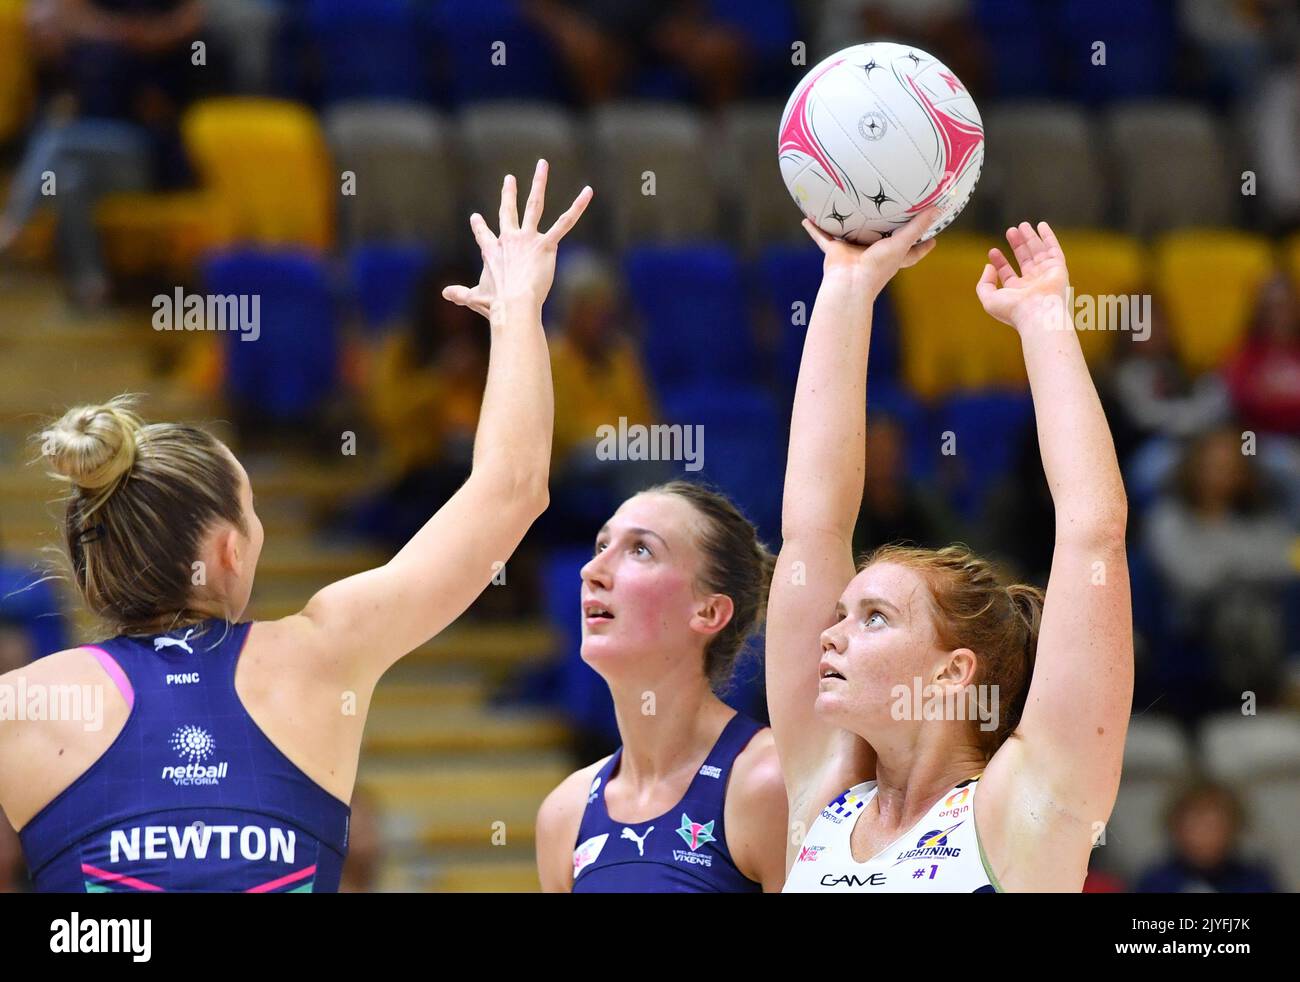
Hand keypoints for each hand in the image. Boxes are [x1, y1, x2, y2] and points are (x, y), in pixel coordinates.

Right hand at [443, 159, 592, 319]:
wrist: (513, 304)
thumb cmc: (496, 305)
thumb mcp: (474, 298)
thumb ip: (461, 294)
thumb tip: (444, 294)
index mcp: (492, 252)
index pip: (483, 235)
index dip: (479, 227)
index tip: (476, 217)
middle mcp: (509, 239)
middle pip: (507, 211)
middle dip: (508, 193)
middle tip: (509, 179)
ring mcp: (528, 239)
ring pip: (534, 205)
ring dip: (538, 183)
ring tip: (542, 165)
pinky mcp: (546, 244)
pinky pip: (564, 222)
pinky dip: (577, 207)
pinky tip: (587, 192)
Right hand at [801, 205, 941, 295]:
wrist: (850, 283)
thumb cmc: (878, 268)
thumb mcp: (902, 244)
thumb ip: (918, 227)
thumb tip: (937, 209)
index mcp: (891, 256)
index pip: (911, 251)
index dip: (922, 245)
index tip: (933, 239)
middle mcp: (872, 253)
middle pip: (879, 240)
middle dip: (882, 230)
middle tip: (888, 213)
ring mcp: (852, 252)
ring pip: (848, 235)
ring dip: (845, 226)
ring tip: (845, 211)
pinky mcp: (834, 252)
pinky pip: (822, 237)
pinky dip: (814, 230)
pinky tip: (807, 219)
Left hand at [976, 221, 1069, 330]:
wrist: (1037, 313)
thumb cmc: (1014, 310)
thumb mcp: (989, 299)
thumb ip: (984, 284)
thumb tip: (988, 267)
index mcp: (1017, 292)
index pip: (1007, 273)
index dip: (1000, 262)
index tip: (992, 251)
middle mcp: (1033, 283)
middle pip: (1024, 259)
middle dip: (1017, 245)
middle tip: (1010, 231)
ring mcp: (1046, 274)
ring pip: (1037, 252)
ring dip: (1030, 238)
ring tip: (1021, 225)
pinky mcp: (1058, 267)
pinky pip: (1054, 248)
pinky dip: (1048, 236)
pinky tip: (1041, 226)